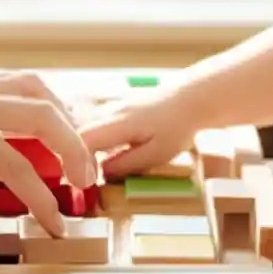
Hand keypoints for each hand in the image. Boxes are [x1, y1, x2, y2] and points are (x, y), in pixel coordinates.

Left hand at [0, 72, 95, 235]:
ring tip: (77, 156)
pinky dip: (44, 105)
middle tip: (85, 187)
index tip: (56, 227)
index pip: (13, 164)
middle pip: (41, 116)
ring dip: (64, 121)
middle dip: (73, 150)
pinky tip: (49, 128)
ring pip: (34, 92)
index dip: (40, 199)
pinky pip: (16, 87)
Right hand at [79, 85, 198, 178]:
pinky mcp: (120, 103)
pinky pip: (101, 120)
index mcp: (116, 124)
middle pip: (82, 131)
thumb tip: (101, 173)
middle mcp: (110, 111)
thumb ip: (126, 165)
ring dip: (93, 144)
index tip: (88, 176)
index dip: (79, 159)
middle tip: (94, 172)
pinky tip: (117, 145)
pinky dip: (102, 135)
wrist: (193, 98)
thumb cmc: (178, 128)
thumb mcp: (155, 154)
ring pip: (91, 125)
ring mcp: (114, 104)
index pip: (82, 139)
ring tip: (106, 160)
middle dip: (83, 152)